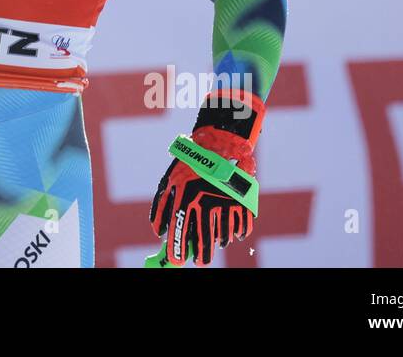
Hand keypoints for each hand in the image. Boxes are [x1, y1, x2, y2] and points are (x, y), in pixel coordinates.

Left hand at [149, 90, 263, 265]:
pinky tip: (229, 231)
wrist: (221, 141)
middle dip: (200, 254)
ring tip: (213, 244)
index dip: (176, 250)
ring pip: (222, 236)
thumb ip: (162, 206)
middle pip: (203, 239)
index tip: (176, 261)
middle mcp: (205, 199)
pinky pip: (240, 227)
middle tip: (199, 261)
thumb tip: (158, 232)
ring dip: (217, 242)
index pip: (179, 231)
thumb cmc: (190, 163)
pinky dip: (234, 233)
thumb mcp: (171, 179)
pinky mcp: (244, 200)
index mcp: (185, 194)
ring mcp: (226, 201)